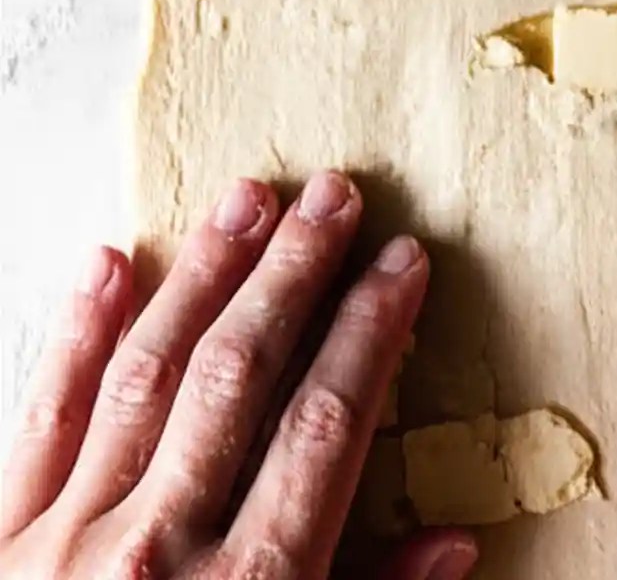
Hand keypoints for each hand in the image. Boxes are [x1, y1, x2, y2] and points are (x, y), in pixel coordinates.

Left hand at [0, 171, 476, 578]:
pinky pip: (36, 416)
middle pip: (240, 375)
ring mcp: (65, 535)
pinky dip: (70, 335)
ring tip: (246, 200)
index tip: (402, 264)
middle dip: (296, 274)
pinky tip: (105, 263)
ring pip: (143, 373)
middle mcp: (158, 543)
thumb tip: (452, 544)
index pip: (328, 424)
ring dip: (202, 276)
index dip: (371, 332)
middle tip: (334, 194)